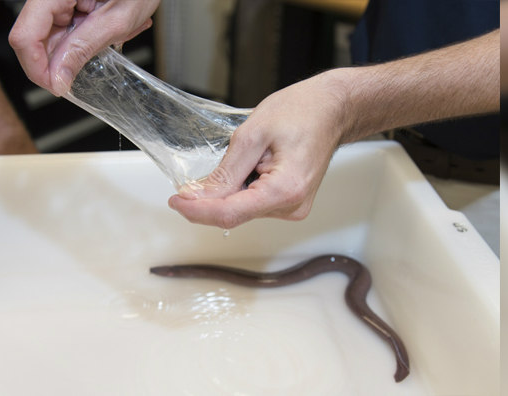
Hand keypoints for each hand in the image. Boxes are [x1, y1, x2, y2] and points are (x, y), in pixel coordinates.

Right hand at [9, 0, 159, 95]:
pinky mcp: (66, 6)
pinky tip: (108, 34)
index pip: (25, 35)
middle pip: (32, 39)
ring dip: (76, 52)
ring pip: (48, 40)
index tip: (56, 87)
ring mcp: (56, 1)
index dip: (37, 67)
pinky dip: (84, 42)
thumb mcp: (116, 20)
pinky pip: (63, 33)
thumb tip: (58, 79)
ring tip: (109, 41)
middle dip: (57, 62)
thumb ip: (83, 48)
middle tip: (86, 72)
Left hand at [168, 70, 354, 228]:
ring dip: (231, 187)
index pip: (229, 213)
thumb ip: (224, 172)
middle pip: (234, 213)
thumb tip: (195, 196)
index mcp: (285, 190)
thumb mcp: (252, 135)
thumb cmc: (300, 112)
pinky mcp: (290, 204)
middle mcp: (292, 207)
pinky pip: (253, 202)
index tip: (175, 200)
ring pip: (241, 208)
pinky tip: (256, 163)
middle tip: (214, 164)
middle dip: (213, 195)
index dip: (197, 210)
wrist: (332, 109)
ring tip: (253, 155)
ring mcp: (293, 208)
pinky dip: (243, 187)